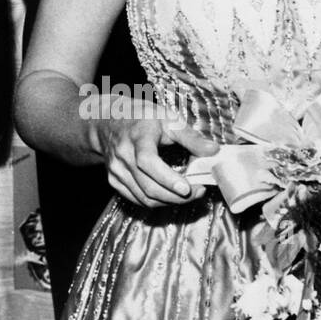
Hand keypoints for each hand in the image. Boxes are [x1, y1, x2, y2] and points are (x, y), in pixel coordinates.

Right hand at [90, 111, 218, 208]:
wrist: (106, 121)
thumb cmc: (141, 117)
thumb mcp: (167, 118)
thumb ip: (190, 136)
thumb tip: (214, 151)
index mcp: (137, 135)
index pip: (147, 161)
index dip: (167, 178)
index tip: (187, 187)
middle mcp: (123, 154)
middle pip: (148, 185)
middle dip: (177, 195)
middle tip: (199, 192)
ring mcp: (116, 170)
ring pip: (144, 197)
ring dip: (170, 201)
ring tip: (189, 195)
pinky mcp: (114, 180)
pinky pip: (137, 199)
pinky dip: (156, 202)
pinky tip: (170, 195)